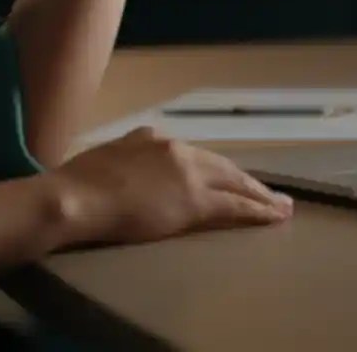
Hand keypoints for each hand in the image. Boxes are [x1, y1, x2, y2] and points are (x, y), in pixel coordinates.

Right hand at [49, 127, 292, 246]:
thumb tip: (129, 164)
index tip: (229, 181)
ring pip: (236, 184)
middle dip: (248, 182)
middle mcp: (177, 150)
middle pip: (222, 167)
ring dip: (260, 196)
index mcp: (153, 139)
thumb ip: (125, 158)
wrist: (75, 196)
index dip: (216, 171)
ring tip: (281, 207)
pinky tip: (273, 217)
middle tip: (271, 194)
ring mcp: (188, 173)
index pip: (194, 157)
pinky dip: (257, 211)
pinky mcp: (195, 201)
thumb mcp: (104, 158)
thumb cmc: (76, 185)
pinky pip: (235, 206)